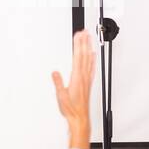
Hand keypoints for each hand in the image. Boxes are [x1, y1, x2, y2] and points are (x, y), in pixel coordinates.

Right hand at [53, 31, 94, 148]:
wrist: (80, 117)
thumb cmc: (71, 108)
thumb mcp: (60, 96)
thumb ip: (58, 83)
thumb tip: (55, 72)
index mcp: (77, 78)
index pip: (78, 57)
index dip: (78, 45)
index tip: (78, 35)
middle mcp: (84, 77)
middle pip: (84, 55)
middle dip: (84, 42)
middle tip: (85, 31)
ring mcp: (87, 79)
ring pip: (89, 60)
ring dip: (89, 48)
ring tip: (89, 38)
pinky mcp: (88, 83)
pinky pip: (92, 68)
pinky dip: (92, 60)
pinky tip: (93, 55)